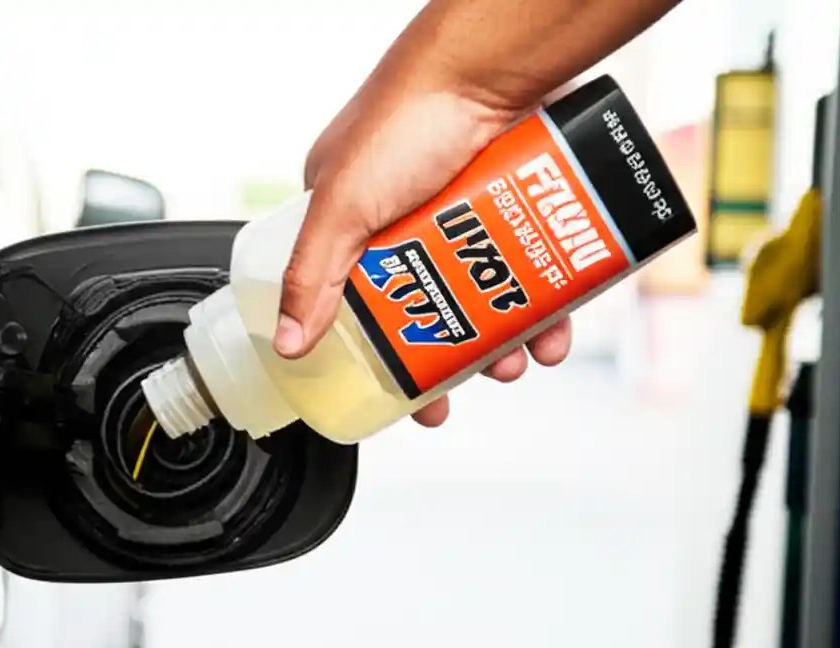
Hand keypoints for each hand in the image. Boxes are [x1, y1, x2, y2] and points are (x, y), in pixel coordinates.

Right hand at [273, 63, 571, 427]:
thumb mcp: (344, 206)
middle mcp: (406, 215)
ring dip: (502, 338)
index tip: (398, 391)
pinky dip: (547, 308)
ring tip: (513, 357)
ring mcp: (465, 212)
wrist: (493, 64)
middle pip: (428, 305)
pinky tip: (551, 330)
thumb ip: (312, 276)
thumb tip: (288, 342)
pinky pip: (535, 273)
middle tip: (465, 381)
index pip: (354, 297)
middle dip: (449, 352)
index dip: (377, 349)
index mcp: (350, 215)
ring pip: (486, 295)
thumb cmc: (408, 114)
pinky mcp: (518, 206)